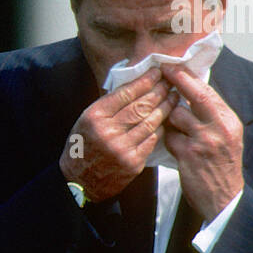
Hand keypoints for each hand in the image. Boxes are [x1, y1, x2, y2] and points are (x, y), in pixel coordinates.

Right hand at [59, 66, 178, 200]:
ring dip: (165, 108)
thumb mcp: (87, 120)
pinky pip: (152, 140)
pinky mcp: (133, 163)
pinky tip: (165, 120)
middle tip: (169, 81)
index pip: (126, 93)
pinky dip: (160, 128)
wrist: (79, 180)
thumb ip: (109, 105)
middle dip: (159, 91)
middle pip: (141, 106)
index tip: (156, 72)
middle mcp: (108, 132)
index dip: (144, 81)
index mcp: (95, 117)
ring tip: (173, 97)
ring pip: (151, 122)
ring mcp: (122, 149)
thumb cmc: (82, 146)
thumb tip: (135, 86)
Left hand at [161, 64, 243, 218]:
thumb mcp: (227, 137)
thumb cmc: (221, 166)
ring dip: (168, 118)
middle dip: (176, 80)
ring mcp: (204, 140)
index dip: (188, 77)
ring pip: (176, 116)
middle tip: (162, 70)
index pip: (208, 92)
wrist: (224, 198)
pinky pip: (168, 137)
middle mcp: (219, 127)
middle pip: (194, 95)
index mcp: (229, 121)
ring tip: (172, 126)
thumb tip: (192, 92)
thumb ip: (212, 116)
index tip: (173, 66)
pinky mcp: (188, 154)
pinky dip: (166, 138)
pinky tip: (171, 144)